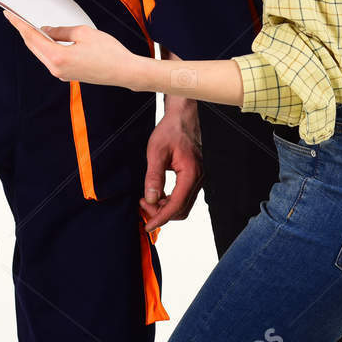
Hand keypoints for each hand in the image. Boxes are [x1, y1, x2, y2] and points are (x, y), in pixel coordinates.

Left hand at [2, 10, 145, 88]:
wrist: (124, 71)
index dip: (19, 24)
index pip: (32, 37)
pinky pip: (51, 59)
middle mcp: (56, 68)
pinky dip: (45, 48)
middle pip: (34, 47)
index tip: (10, 15)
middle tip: (14, 18)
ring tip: (28, 27)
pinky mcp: (68, 75)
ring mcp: (61, 74)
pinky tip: (46, 40)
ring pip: (41, 54)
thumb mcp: (83, 33)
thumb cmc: (109, 53)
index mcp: (58, 57)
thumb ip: (61, 31)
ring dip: (34, 40)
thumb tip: (47, 31)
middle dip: (24, 31)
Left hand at [140, 96, 201, 231]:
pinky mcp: (194, 176)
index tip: (148, 225)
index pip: (176, 205)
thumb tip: (151, 199)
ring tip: (147, 199)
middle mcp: (199, 178)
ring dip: (165, 208)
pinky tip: (158, 193)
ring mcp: (198, 178)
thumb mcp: (156, 152)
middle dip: (161, 213)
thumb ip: (154, 177)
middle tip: (143, 205)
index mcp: (191, 173)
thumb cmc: (171, 130)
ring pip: (183, 205)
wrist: (183, 117)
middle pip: (181, 209)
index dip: (161, 218)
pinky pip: (184, 196)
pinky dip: (170, 200)